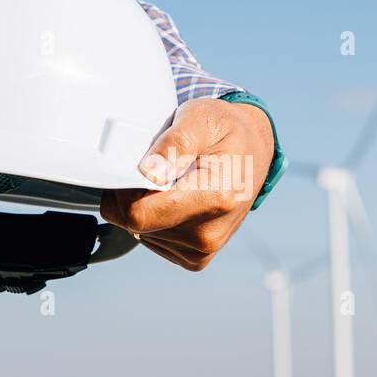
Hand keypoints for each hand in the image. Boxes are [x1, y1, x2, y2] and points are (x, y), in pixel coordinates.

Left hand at [100, 98, 273, 270]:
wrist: (253, 150)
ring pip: (140, 234)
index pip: (139, 214)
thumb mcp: (200, 118)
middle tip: (152, 168)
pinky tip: (172, 199)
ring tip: (170, 181)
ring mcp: (203, 250)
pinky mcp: (196, 258)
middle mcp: (210, 233)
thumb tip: (148, 173)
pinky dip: (153, 219)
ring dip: (143, 207)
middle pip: (136, 226)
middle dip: (131, 196)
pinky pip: (152, 241)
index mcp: (215, 198)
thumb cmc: (225, 130)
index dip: (123, 190)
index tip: (132, 166)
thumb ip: (174, 143)